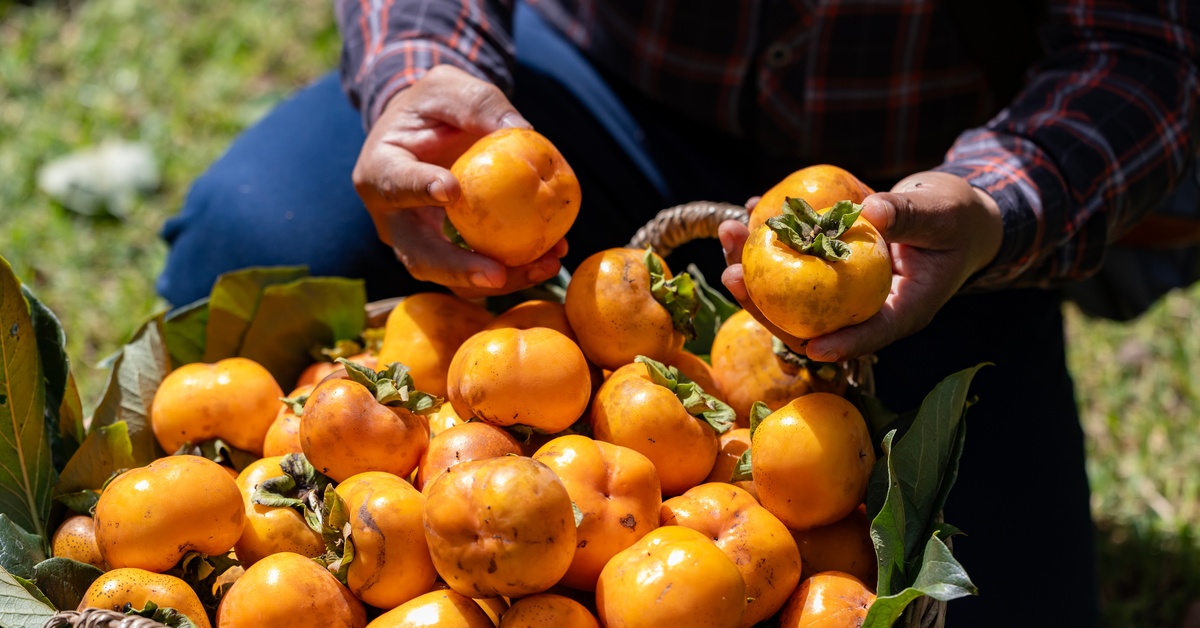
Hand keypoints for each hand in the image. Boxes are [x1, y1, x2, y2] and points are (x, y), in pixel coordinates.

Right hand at [352, 65, 566, 297]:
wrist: (426, 131)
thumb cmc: (434, 106)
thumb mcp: (449, 87)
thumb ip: (478, 103)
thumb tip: (523, 130)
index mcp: (380, 170)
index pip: (395, 184)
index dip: (420, 190)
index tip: (451, 190)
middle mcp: (393, 218)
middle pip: (419, 255)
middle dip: (458, 269)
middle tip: (496, 272)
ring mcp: (420, 243)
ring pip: (452, 276)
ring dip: (499, 279)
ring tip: (544, 265)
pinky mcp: (449, 253)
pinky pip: (479, 270)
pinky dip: (515, 270)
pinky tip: (551, 257)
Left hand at [720, 171, 1002, 360]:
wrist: (954, 213)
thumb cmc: (958, 219)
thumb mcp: (943, 214)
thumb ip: (910, 216)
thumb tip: (870, 211)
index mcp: (901, 310)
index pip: (869, 335)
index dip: (841, 345)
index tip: (809, 347)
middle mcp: (865, 309)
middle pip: (810, 322)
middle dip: (765, 303)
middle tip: (732, 273)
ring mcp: (843, 293)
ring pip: (791, 294)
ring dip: (754, 268)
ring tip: (727, 231)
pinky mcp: (829, 269)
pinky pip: (794, 264)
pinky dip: (770, 240)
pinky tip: (748, 210)